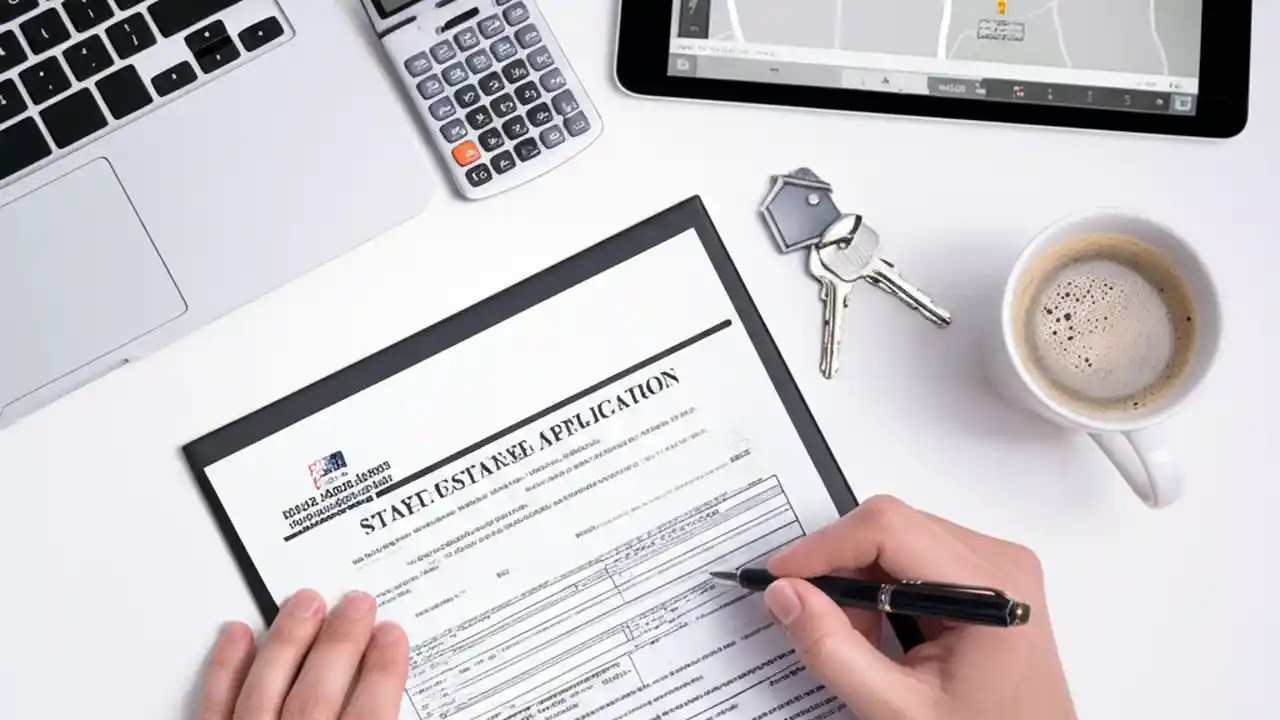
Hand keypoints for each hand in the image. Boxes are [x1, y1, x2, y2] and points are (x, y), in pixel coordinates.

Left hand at [198, 590, 408, 719]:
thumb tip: (394, 704)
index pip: (369, 715)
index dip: (383, 671)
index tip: (392, 636)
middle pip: (317, 693)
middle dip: (341, 641)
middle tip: (356, 604)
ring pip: (265, 689)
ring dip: (288, 639)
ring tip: (305, 602)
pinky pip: (213, 706)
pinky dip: (224, 669)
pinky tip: (237, 636)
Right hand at [764, 496, 1074, 719]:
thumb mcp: (899, 710)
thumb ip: (834, 651)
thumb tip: (785, 594)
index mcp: (990, 588)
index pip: (888, 527)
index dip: (825, 545)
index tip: (781, 576)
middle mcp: (1000, 562)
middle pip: (891, 527)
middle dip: (842, 570)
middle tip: (819, 623)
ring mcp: (997, 566)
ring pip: (897, 539)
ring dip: (862, 584)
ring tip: (865, 644)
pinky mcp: (986, 578)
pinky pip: (915, 558)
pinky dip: (884, 592)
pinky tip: (888, 638)